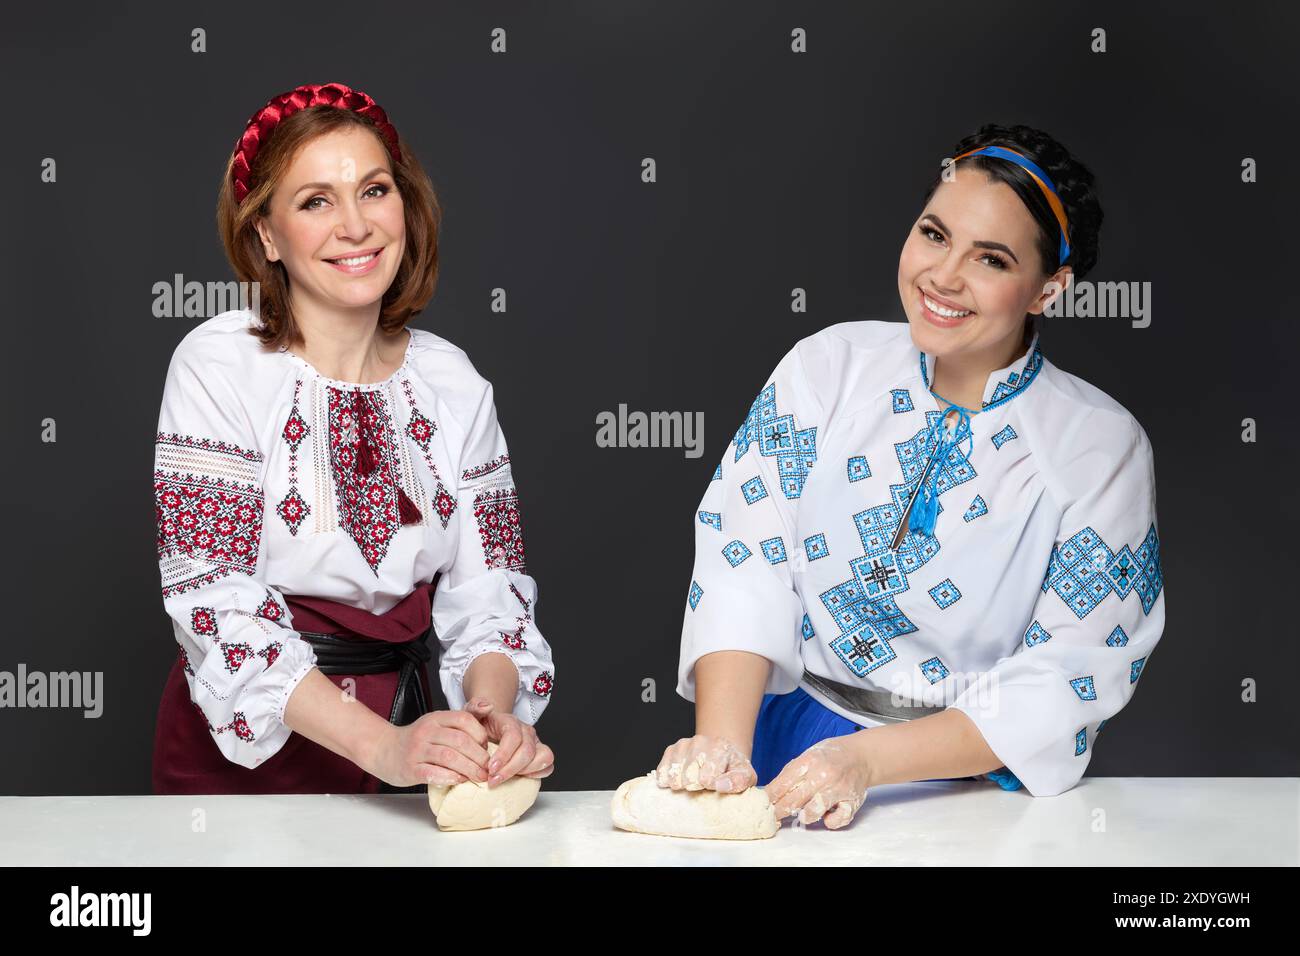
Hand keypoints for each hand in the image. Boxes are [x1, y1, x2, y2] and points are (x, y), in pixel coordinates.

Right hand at [369, 708, 490, 788]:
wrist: (383, 749)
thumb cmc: (417, 739)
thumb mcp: (438, 722)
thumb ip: (462, 717)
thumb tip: (489, 707)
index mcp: (436, 718)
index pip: (464, 719)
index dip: (480, 734)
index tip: (486, 747)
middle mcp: (426, 731)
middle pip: (460, 741)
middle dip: (479, 756)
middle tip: (488, 768)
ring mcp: (417, 750)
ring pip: (449, 757)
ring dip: (468, 769)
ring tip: (479, 777)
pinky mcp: (410, 768)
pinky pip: (433, 773)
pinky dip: (449, 777)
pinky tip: (459, 780)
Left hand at [465, 697, 554, 785]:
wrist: (489, 729)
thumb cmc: (480, 726)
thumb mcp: (471, 714)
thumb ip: (475, 707)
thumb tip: (487, 706)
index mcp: (511, 721)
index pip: (513, 736)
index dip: (504, 754)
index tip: (490, 768)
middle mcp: (526, 731)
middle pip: (528, 750)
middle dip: (510, 769)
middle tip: (493, 780)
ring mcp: (536, 743)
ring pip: (543, 757)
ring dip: (525, 772)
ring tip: (505, 779)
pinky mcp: (540, 756)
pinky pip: (548, 766)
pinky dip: (536, 775)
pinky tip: (518, 779)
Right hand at [655, 735, 755, 792]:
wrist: (721, 754)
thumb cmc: (733, 769)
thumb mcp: (746, 776)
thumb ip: (738, 781)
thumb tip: (720, 785)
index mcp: (720, 746)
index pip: (707, 777)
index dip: (709, 787)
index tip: (713, 786)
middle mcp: (700, 741)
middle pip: (688, 776)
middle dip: (693, 787)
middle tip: (700, 787)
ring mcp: (683, 744)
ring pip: (674, 773)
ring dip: (680, 785)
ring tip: (690, 786)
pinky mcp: (671, 750)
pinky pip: (662, 770)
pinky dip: (666, 781)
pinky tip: (675, 784)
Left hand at [766, 735, 869, 828]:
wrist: (861, 755)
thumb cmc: (830, 757)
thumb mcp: (808, 755)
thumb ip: (792, 772)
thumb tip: (772, 792)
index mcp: (809, 761)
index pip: (783, 783)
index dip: (770, 797)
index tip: (762, 805)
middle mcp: (823, 775)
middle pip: (794, 799)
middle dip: (780, 811)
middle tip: (774, 818)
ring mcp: (838, 789)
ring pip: (814, 810)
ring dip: (805, 816)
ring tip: (803, 816)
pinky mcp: (851, 801)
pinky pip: (839, 819)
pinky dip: (831, 822)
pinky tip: (827, 817)